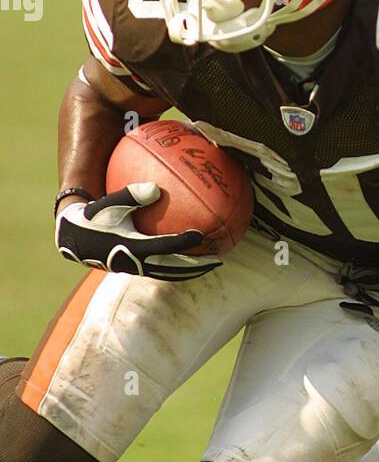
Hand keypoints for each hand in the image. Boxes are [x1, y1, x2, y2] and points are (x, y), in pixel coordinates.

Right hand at [55, 183, 221, 280]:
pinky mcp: (137, 268)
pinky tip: (193, 258)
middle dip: (196, 266)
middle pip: (173, 268)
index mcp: (130, 247)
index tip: (201, 235)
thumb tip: (156, 187)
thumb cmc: (95, 216)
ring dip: (192, 271)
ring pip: (170, 274)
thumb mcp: (109, 204)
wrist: (75, 238)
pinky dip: (180, 267)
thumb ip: (131, 196)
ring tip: (212, 264)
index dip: (182, 242)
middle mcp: (136, 262)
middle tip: (219, 259)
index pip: (162, 247)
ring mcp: (137, 268)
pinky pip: (163, 271)